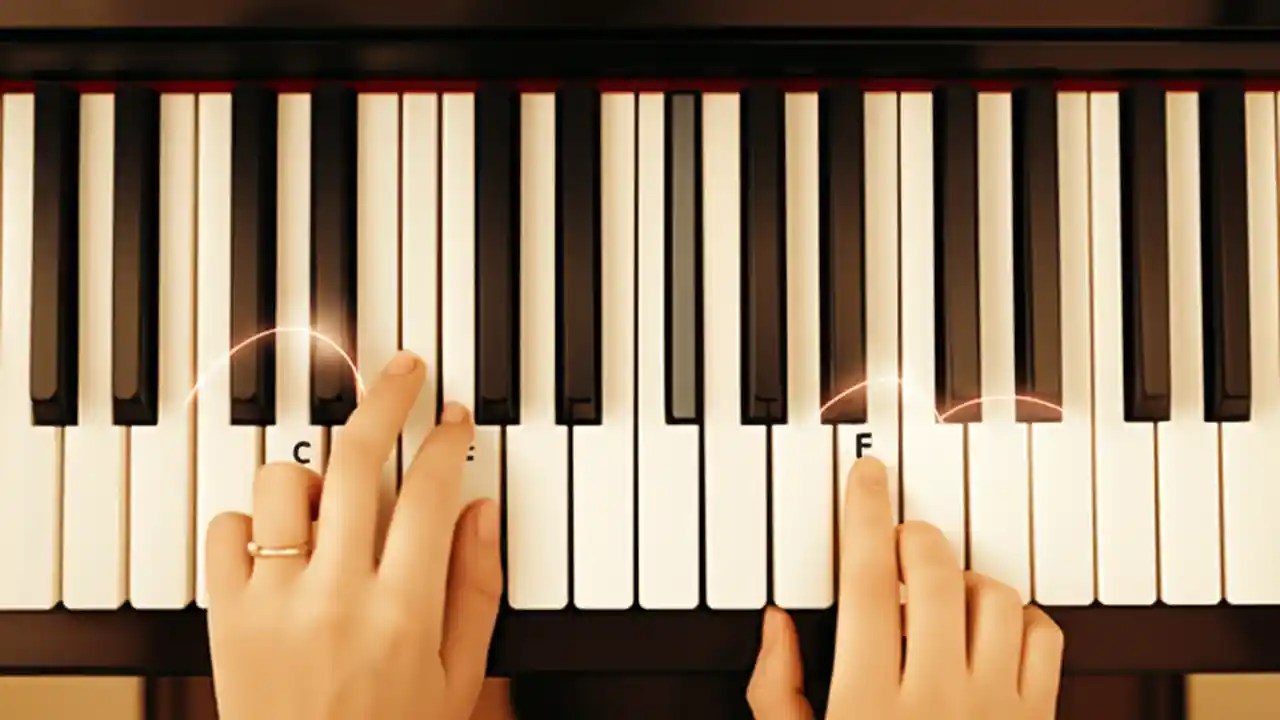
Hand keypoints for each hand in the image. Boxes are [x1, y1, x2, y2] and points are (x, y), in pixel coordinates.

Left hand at [205, 351, 502, 719]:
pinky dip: (252, 520)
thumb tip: (479, 509)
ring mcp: (273, 603)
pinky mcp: (225, 616)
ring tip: (329, 488)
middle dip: (387, 399)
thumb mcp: (460, 677)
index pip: (428, 491)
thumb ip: (477, 588)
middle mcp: (336, 596)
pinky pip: (225, 530)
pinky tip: (280, 539)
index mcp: (404, 611)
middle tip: (403, 374)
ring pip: (281, 483)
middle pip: (355, 459)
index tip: (452, 420)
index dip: (445, 440)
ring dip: (311, 469)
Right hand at [747, 457, 1063, 718]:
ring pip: (993, 596)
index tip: (865, 476)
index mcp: (868, 701)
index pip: (865, 580)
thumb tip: (776, 623)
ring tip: (939, 594)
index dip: (863, 514)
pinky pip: (1044, 639)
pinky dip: (1020, 617)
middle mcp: (937, 697)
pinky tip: (989, 630)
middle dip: (912, 536)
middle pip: (934, 572)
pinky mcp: (1037, 719)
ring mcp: (995, 708)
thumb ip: (778, 691)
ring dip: (963, 578)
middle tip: (895, 540)